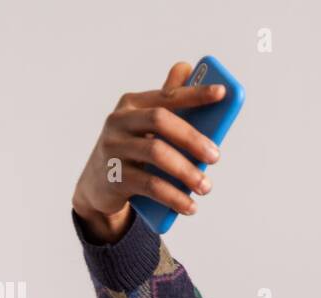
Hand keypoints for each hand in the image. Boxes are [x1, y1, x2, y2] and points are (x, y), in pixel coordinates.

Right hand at [71, 61, 224, 242]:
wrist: (98, 186)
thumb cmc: (132, 150)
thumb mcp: (146, 127)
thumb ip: (166, 103)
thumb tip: (186, 67)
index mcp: (132, 104)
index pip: (167, 95)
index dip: (195, 93)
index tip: (222, 93)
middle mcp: (119, 121)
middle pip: (160, 120)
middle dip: (192, 137)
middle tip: (216, 156)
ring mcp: (114, 148)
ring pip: (156, 153)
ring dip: (186, 171)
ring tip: (206, 187)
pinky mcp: (113, 176)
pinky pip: (149, 185)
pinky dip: (174, 197)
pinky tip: (190, 206)